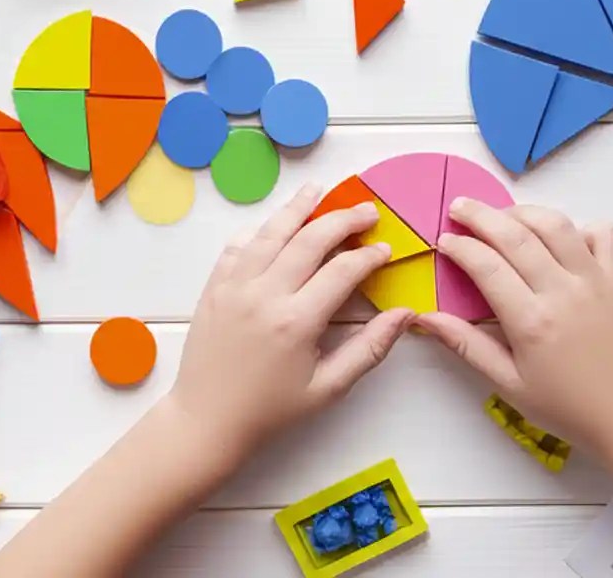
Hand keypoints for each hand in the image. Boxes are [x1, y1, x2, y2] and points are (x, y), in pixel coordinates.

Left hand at [168, 183, 414, 458]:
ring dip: (298, 208)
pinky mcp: (214, 288)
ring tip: (320, 190)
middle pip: (309, 239)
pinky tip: (276, 222)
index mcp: (296, 321)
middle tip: (367, 211)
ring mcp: (234, 287)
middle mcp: (264, 295)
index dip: (368, 255)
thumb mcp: (328, 388)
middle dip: (342, 220)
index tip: (385, 250)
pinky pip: (238, 246)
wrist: (206, 421)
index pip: (341, 271)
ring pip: (271, 232)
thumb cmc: (271, 411)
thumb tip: (406, 315)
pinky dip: (260, 229)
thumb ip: (369, 349)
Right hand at [415, 199, 612, 459]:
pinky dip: (580, 226)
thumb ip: (467, 345)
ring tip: (503, 216)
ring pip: (556, 224)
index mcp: (532, 322)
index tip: (444, 240)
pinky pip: (604, 233)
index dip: (460, 247)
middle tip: (459, 207)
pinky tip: (561, 239)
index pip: (487, 266)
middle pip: (516, 234)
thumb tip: (425, 318)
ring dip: (524, 212)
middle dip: (481, 215)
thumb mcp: (508, 384)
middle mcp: (564, 292)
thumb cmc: (567, 407)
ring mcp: (596, 280)